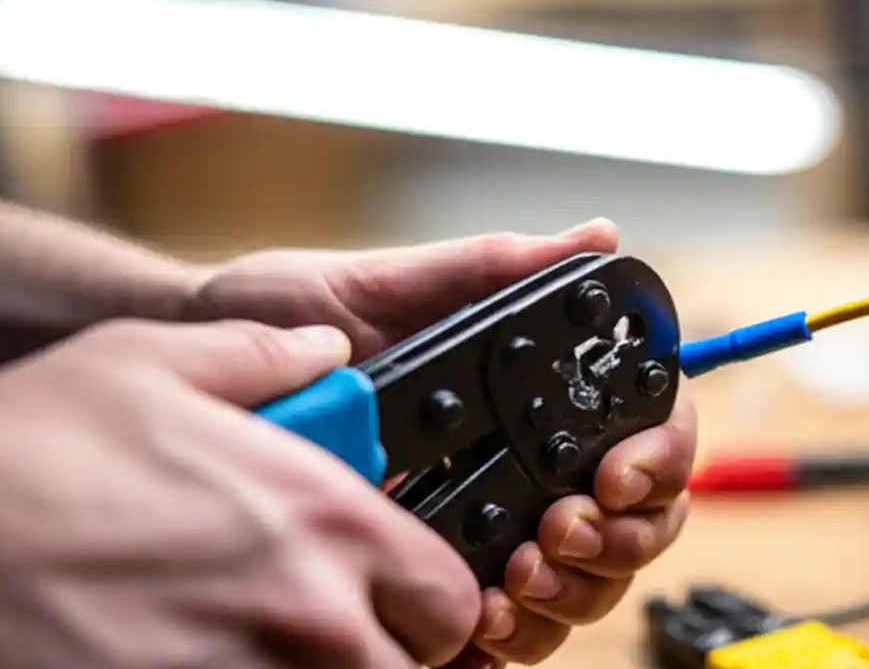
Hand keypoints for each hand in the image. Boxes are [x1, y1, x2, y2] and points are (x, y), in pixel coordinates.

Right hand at [0, 319, 478, 667]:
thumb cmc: (24, 454)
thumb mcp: (149, 363)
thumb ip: (263, 355)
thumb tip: (322, 349)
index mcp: (323, 520)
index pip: (451, 597)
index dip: (431, 599)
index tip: (401, 593)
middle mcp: (307, 616)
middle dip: (388, 652)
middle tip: (333, 624)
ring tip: (262, 640)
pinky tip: (205, 658)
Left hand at [182, 219, 697, 665]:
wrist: (211, 379)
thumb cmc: (293, 315)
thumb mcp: (388, 283)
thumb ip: (493, 267)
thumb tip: (594, 238)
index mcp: (533, 394)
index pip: (645, 430)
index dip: (656, 458)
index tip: (612, 473)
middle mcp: (525, 462)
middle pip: (632, 520)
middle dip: (613, 538)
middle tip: (555, 533)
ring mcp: (489, 522)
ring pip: (584, 585)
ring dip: (567, 593)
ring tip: (511, 582)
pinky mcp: (440, 573)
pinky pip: (512, 628)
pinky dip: (513, 636)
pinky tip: (477, 620)